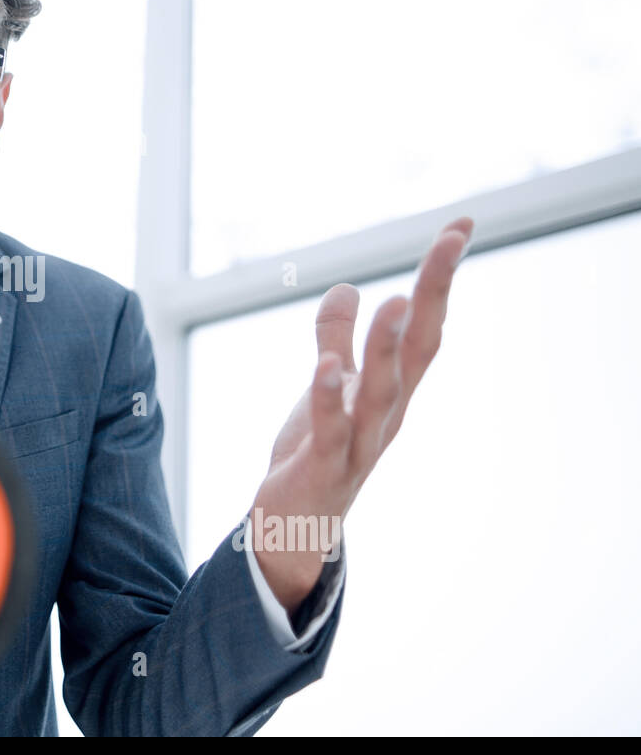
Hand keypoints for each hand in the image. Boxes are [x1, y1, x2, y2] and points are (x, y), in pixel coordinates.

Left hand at [249, 216, 474, 613]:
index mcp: (392, 390)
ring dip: (390, 348)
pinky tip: (326, 368)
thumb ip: (335, 340)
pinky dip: (330, 398)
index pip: (426, 327)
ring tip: (398, 302)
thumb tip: (346, 287)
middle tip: (447, 244)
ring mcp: (360, 441)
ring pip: (381, 391)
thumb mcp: (327, 388)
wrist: (294, 527)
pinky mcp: (324, 465)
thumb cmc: (318, 453)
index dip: (440, 278)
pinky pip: (330, 429)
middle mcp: (388, 413)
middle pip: (417, 350)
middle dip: (431, 296)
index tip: (459, 227)